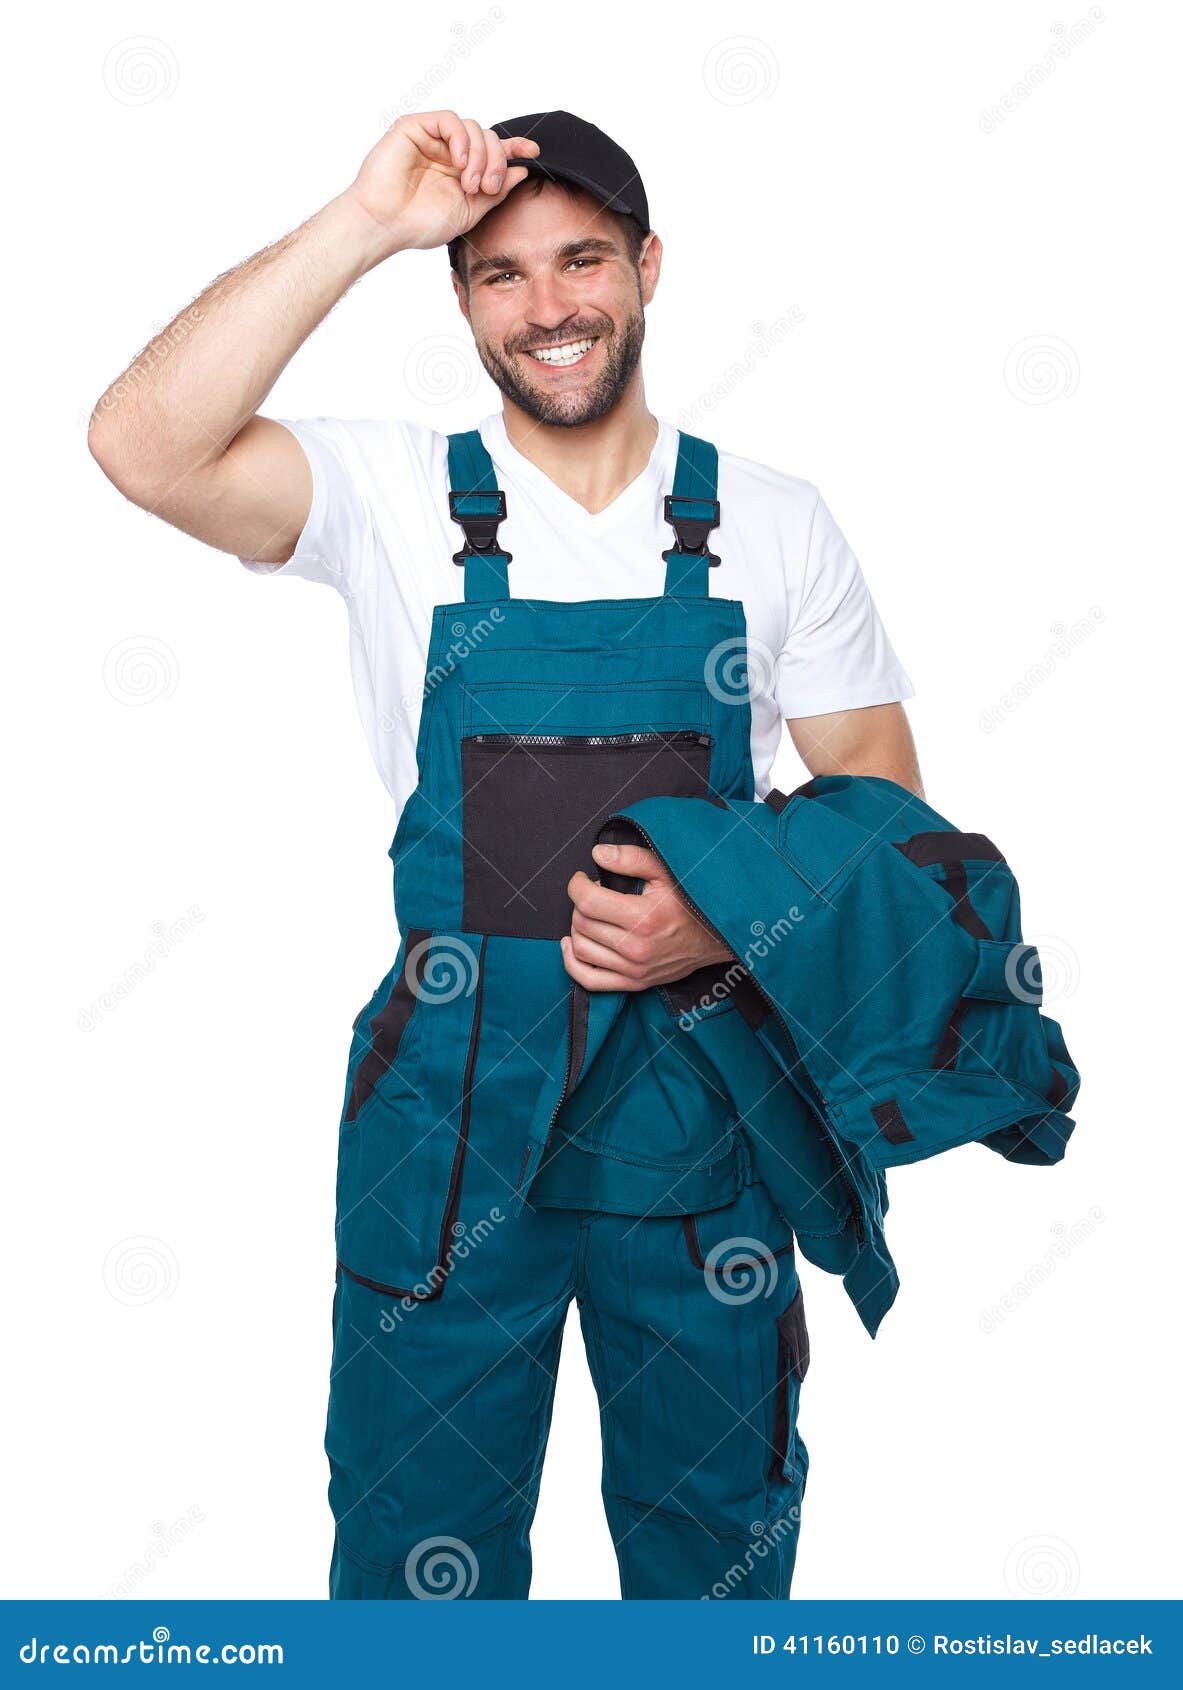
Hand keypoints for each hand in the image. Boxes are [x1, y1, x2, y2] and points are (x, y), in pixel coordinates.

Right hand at [344, 110, 539, 261]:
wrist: (385, 224)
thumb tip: (521, 170)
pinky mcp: (415, 127)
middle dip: (496, 161)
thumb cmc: (419, 224)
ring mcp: (432, 139)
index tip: (533, 150)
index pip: (492, 151)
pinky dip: (461, 139)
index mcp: (462, 172)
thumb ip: (495, 192)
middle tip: (488, 187)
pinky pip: (449, 120)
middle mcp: (449, 152)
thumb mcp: (469, 212)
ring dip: (480, 155)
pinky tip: (459, 163)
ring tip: (470, 184)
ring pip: (473, 128)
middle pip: (488, 138)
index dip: (514, 147)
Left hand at [561, 843, 732, 992]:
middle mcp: (636, 948)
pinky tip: (572, 944)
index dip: (577, 885)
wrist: (718, 937)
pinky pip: (589, 980)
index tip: (582, 878)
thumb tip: (598, 854)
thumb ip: (631, 859)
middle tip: (594, 894)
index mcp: (643, 918)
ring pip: (581, 949)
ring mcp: (634, 969)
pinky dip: (572, 962)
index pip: (587, 901)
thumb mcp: (666, 871)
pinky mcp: (634, 983)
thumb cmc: (692, 901)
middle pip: (582, 923)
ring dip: (577, 928)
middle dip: (580, 903)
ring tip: (591, 915)